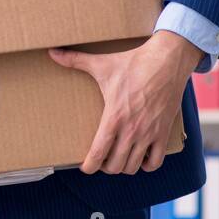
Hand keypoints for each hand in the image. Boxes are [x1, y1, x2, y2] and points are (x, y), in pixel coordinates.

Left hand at [48, 30, 200, 175]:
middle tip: (100, 159)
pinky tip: (140, 157)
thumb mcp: (101, 64)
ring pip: (133, 167)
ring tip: (117, 158)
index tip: (85, 167)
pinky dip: (147, 165)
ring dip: (123, 166)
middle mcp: (132, 130)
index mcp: (114, 117)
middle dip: (104, 166)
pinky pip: (156, 162)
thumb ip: (74, 60)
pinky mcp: (164, 132)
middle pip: (115, 165)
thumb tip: (52, 51)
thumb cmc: (133, 63)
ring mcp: (150, 133)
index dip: (89, 165)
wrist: (167, 62)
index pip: (99, 152)